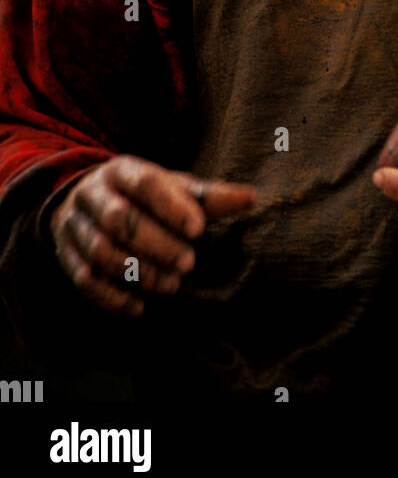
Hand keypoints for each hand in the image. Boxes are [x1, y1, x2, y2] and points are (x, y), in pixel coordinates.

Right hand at [49, 155, 257, 316]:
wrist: (87, 200)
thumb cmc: (142, 195)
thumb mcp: (172, 187)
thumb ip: (207, 196)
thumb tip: (251, 198)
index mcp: (122, 170)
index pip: (145, 183)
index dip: (171, 206)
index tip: (198, 229)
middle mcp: (94, 195)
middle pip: (119, 219)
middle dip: (156, 243)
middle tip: (188, 262)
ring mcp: (76, 225)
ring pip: (100, 251)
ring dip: (138, 272)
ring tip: (172, 284)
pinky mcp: (66, 255)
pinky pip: (83, 279)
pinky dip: (111, 297)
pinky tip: (139, 307)